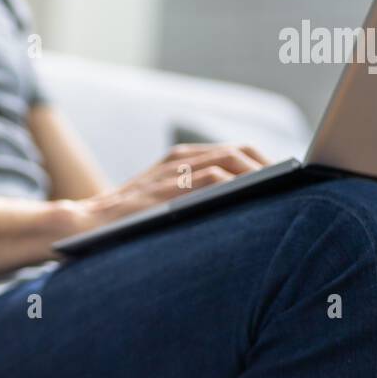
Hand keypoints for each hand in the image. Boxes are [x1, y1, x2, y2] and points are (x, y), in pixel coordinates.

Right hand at [56, 143, 270, 237]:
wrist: (80, 224)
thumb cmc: (123, 222)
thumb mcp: (163, 205)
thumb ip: (194, 199)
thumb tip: (238, 209)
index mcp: (181, 161)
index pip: (236, 153)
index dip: (266, 165)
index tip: (291, 183)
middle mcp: (178, 161)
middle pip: (240, 153)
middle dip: (272, 168)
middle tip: (297, 187)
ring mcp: (171, 173)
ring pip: (229, 161)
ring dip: (260, 174)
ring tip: (284, 192)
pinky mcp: (165, 189)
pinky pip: (210, 179)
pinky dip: (237, 184)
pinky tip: (255, 198)